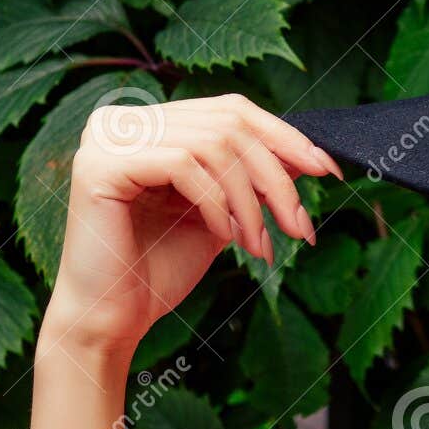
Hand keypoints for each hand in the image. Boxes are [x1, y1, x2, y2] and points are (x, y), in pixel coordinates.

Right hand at [42, 92, 341, 355]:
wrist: (114, 318)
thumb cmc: (161, 268)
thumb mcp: (224, 213)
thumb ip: (253, 179)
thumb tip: (309, 155)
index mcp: (150, 125)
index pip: (231, 110)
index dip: (285, 136)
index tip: (328, 169)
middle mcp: (123, 121)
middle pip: (228, 123)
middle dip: (276, 175)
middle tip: (299, 224)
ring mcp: (107, 138)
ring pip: (213, 144)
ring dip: (251, 200)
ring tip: (260, 244)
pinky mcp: (99, 164)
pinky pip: (183, 165)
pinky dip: (217, 204)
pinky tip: (226, 237)